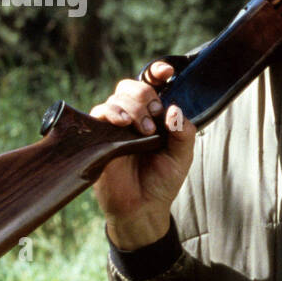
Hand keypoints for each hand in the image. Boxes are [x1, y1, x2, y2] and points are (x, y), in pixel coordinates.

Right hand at [90, 60, 195, 248]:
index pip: (153, 85)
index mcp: (155, 116)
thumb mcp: (182, 156)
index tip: (168, 71)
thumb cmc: (162, 181)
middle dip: (145, 95)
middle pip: (133, 86)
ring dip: (132, 107)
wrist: (142, 208)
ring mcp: (115, 126)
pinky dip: (110, 112)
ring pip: (116, 97)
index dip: (157, 72)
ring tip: (144, 129)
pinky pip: (98, 113)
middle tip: (155, 116)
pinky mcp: (98, 137)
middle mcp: (134, 117)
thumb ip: (183, 132)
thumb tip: (174, 109)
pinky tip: (122, 123)